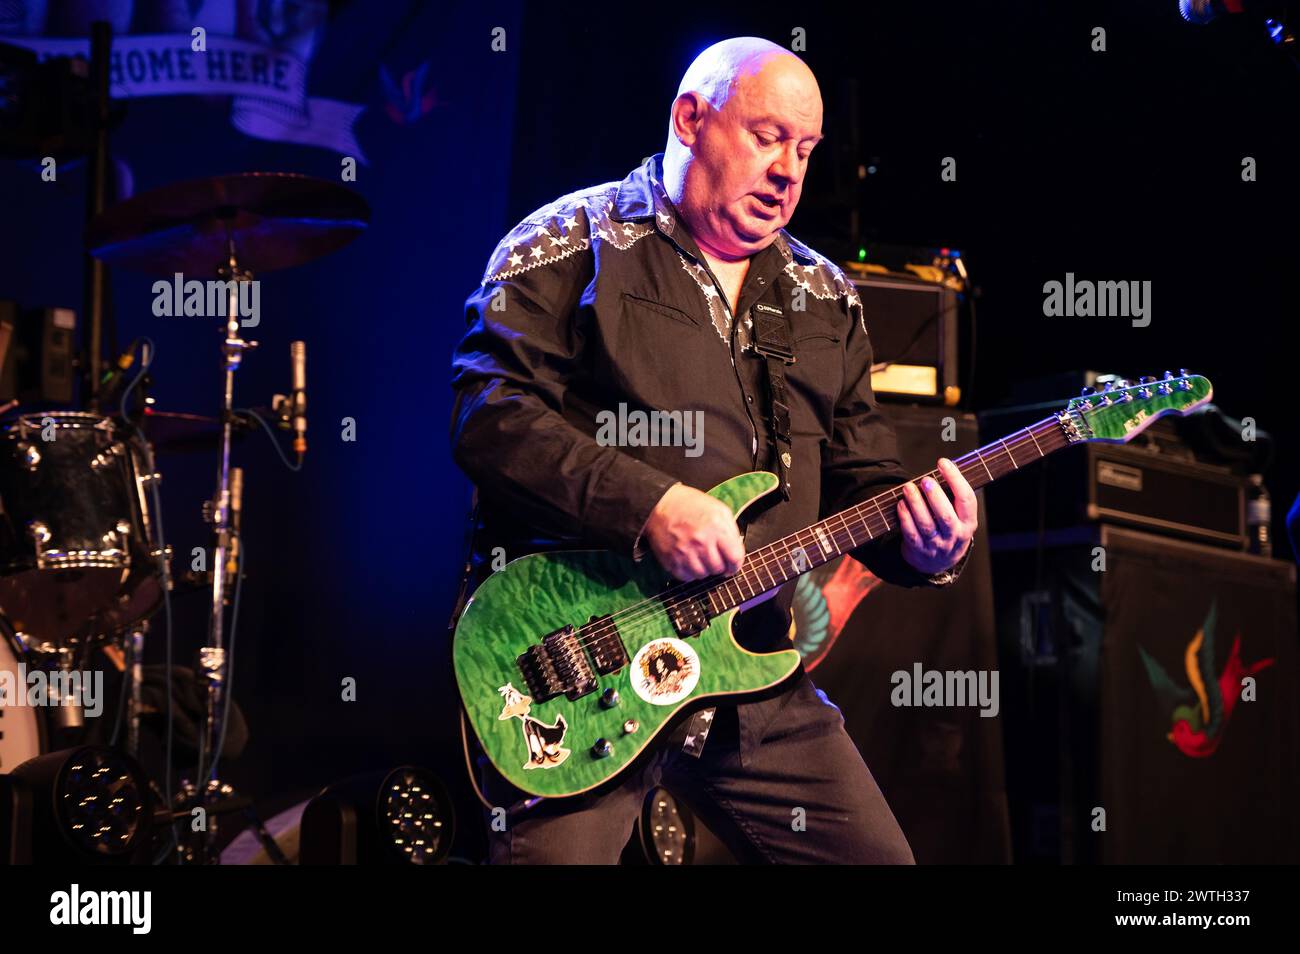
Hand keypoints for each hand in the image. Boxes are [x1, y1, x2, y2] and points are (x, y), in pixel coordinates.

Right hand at [643, 483, 744, 580]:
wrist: (661, 504)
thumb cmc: (691, 506)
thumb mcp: (719, 510)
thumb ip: (731, 531)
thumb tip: (736, 551)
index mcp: (717, 528)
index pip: (735, 558)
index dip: (735, 565)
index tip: (732, 566)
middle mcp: (701, 542)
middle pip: (718, 568)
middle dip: (719, 565)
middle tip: (713, 558)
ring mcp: (685, 552)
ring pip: (703, 575)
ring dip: (704, 569)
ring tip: (700, 557)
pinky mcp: (672, 560)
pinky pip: (687, 577)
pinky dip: (689, 572)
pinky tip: (689, 560)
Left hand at [896, 457, 976, 575]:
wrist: (938, 563)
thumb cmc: (948, 529)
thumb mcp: (960, 517)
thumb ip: (954, 496)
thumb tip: (944, 465)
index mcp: (968, 523)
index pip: (966, 499)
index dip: (956, 479)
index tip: (944, 463)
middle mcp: (954, 535)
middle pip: (945, 515)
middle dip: (935, 496)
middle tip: (925, 480)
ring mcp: (936, 545)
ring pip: (926, 524)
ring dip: (916, 504)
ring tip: (908, 487)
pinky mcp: (919, 550)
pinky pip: (910, 533)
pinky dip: (905, 517)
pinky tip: (901, 503)